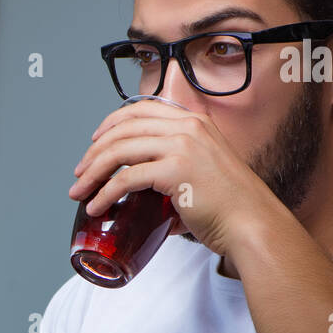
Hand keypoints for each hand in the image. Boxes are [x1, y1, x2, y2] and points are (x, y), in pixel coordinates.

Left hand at [67, 100, 285, 257]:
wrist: (253, 224)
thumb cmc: (231, 207)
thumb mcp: (205, 170)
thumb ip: (176, 169)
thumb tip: (146, 194)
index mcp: (195, 122)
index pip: (141, 108)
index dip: (112, 123)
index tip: (96, 141)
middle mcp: (187, 127)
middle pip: (123, 129)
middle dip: (94, 152)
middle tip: (80, 174)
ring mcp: (182, 146)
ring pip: (119, 151)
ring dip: (92, 173)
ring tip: (79, 192)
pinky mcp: (175, 171)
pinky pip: (126, 179)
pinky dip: (105, 194)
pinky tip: (96, 207)